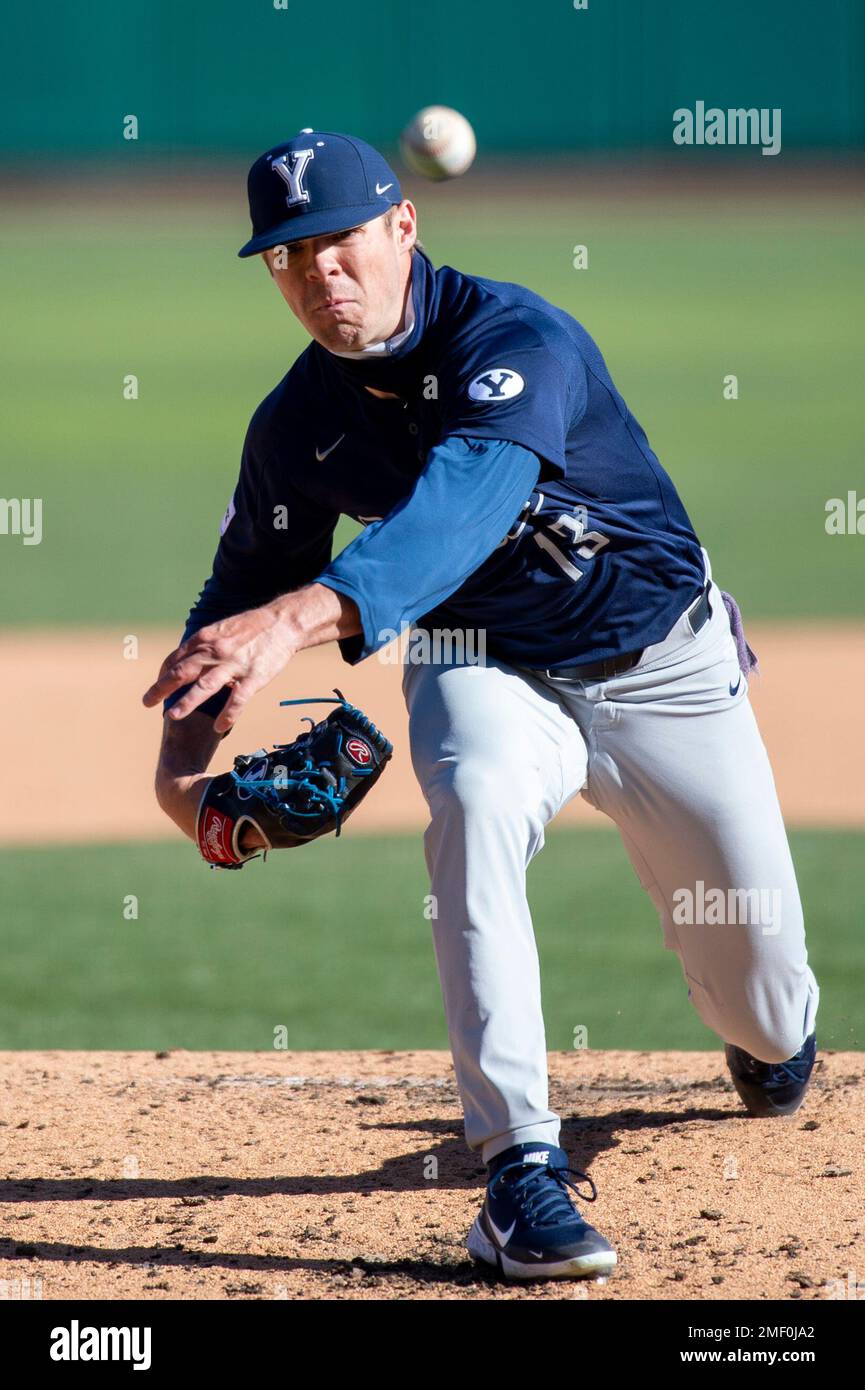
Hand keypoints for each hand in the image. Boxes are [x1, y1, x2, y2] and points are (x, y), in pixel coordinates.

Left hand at [143, 601, 299, 733]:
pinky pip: (237, 700)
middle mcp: (215, 651)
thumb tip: (185, 660)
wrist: (282, 623)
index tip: (158, 688)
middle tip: (147, 702)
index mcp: (205, 638)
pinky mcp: (253, 677)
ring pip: (205, 686)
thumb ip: (203, 645)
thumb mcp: (221, 630)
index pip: (175, 659)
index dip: (163, 675)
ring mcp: (234, 665)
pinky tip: (220, 727)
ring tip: (173, 716)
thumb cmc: (251, 627)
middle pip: (182, 672)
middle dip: (162, 688)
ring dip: (187, 702)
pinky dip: (228, 715)